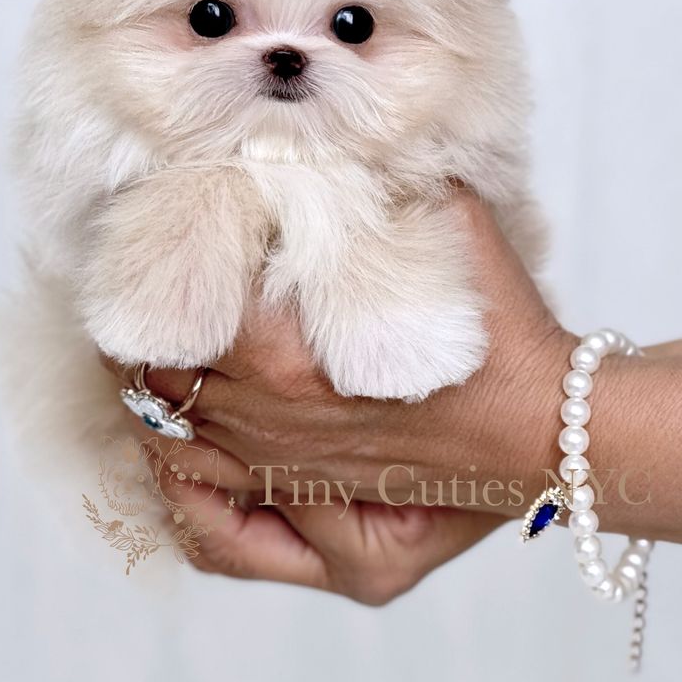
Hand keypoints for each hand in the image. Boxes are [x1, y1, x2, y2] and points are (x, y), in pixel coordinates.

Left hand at [106, 192, 572, 602]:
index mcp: (285, 359)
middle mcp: (273, 434)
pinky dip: (186, 501)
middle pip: (159, 380)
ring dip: (148, 406)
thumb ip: (374, 183)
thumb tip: (308, 139)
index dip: (147, 267)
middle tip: (122, 289)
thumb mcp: (442, 223)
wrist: (560, 426)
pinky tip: (175, 467)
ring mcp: (295, 493)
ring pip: (178, 455)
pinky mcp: (331, 543)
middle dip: (135, 332)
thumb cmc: (501, 330)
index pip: (173, 310)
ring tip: (137, 364)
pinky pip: (224, 540)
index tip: (143, 232)